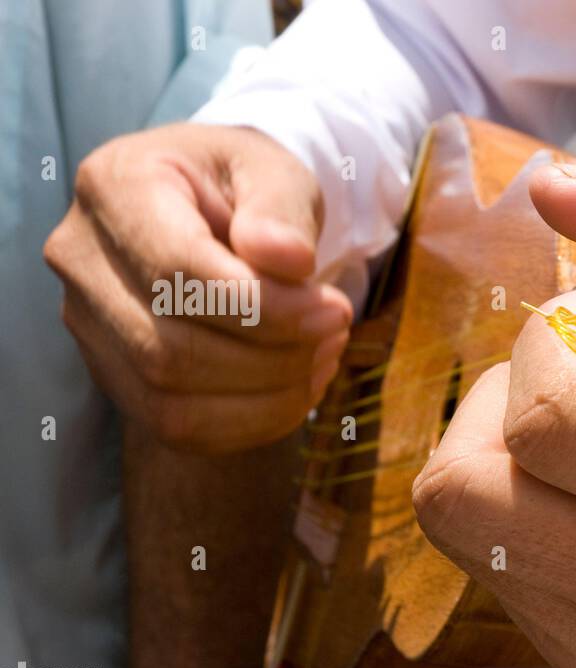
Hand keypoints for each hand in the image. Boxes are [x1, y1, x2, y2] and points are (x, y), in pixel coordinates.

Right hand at [44, 123, 351, 453]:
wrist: (216, 210)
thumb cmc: (245, 187)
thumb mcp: (275, 171)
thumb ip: (282, 208)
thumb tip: (287, 259)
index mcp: (114, 188)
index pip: (178, 271)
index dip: (265, 307)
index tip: (334, 309)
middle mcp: (81, 259)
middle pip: (171, 348)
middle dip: (274, 355)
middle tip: (337, 330)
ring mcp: (87, 325)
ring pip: (171, 401)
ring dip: (268, 395)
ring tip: (323, 354)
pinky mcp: (113, 375)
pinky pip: (179, 429)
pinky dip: (253, 421)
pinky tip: (297, 386)